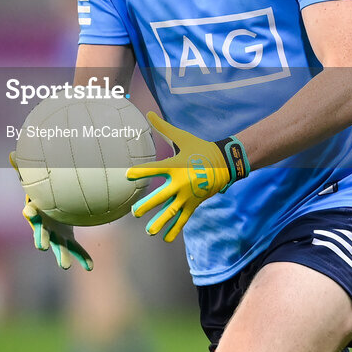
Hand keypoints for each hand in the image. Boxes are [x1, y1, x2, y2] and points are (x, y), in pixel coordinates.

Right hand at [9, 151, 92, 270]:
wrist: (51, 207)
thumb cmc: (41, 192)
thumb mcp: (34, 180)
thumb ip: (24, 169)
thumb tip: (12, 154)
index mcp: (37, 212)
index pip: (31, 211)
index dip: (30, 211)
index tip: (29, 211)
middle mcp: (44, 226)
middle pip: (41, 234)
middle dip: (41, 239)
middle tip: (42, 245)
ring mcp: (56, 235)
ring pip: (58, 247)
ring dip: (61, 255)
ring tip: (63, 265)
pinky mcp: (68, 239)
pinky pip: (76, 249)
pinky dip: (82, 257)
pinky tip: (90, 267)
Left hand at [126, 112, 249, 241]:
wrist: (224, 163)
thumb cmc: (199, 148)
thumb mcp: (182, 137)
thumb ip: (163, 128)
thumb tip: (148, 113)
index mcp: (175, 166)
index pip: (154, 169)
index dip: (140, 172)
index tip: (127, 175)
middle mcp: (180, 183)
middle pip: (161, 196)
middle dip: (147, 204)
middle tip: (134, 212)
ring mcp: (187, 196)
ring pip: (172, 212)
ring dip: (160, 222)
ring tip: (149, 231)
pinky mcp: (193, 204)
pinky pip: (183, 219)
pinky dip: (174, 229)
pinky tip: (165, 238)